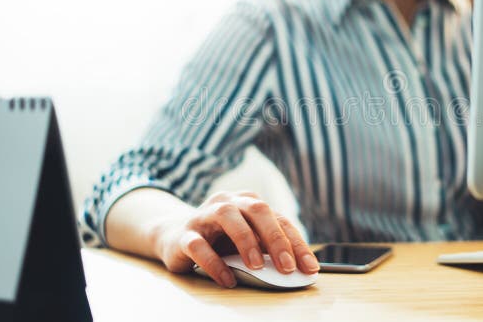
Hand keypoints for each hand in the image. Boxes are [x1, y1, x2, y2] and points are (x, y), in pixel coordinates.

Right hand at [151, 190, 318, 287]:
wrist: (172, 235)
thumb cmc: (219, 238)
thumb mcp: (246, 240)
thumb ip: (267, 248)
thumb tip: (296, 268)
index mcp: (248, 202)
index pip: (279, 219)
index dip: (297, 243)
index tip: (310, 267)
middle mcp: (228, 202)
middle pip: (257, 210)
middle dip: (276, 238)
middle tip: (287, 266)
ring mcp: (204, 215)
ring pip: (227, 217)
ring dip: (245, 241)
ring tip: (257, 266)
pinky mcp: (184, 234)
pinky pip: (198, 245)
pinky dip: (214, 263)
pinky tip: (228, 279)